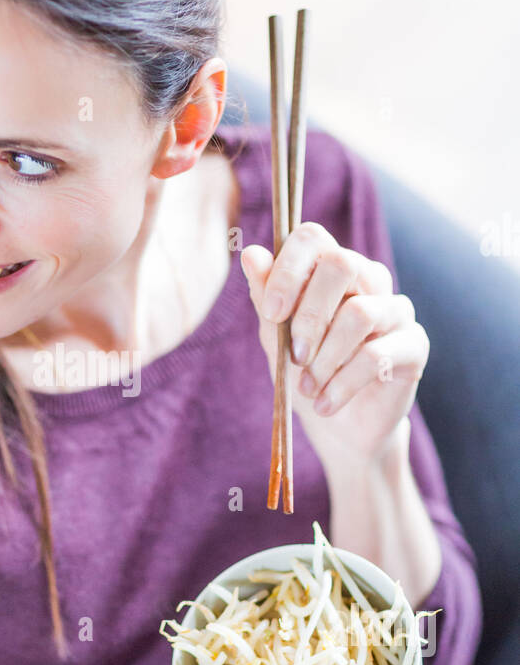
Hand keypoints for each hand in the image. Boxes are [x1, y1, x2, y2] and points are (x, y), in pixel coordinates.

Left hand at [240, 223, 429, 462]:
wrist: (338, 428)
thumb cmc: (304, 373)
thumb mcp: (275, 336)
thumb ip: (266, 297)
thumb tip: (251, 253)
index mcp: (330, 268)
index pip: (313, 236)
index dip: (289, 268)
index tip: (273, 313)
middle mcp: (368, 279)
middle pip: (342, 264)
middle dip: (309, 315)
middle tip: (294, 356)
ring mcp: (395, 309)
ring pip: (360, 313)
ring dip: (325, 358)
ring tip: (307, 388)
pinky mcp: (414, 344)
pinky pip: (377, 355)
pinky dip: (342, 384)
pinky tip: (324, 404)